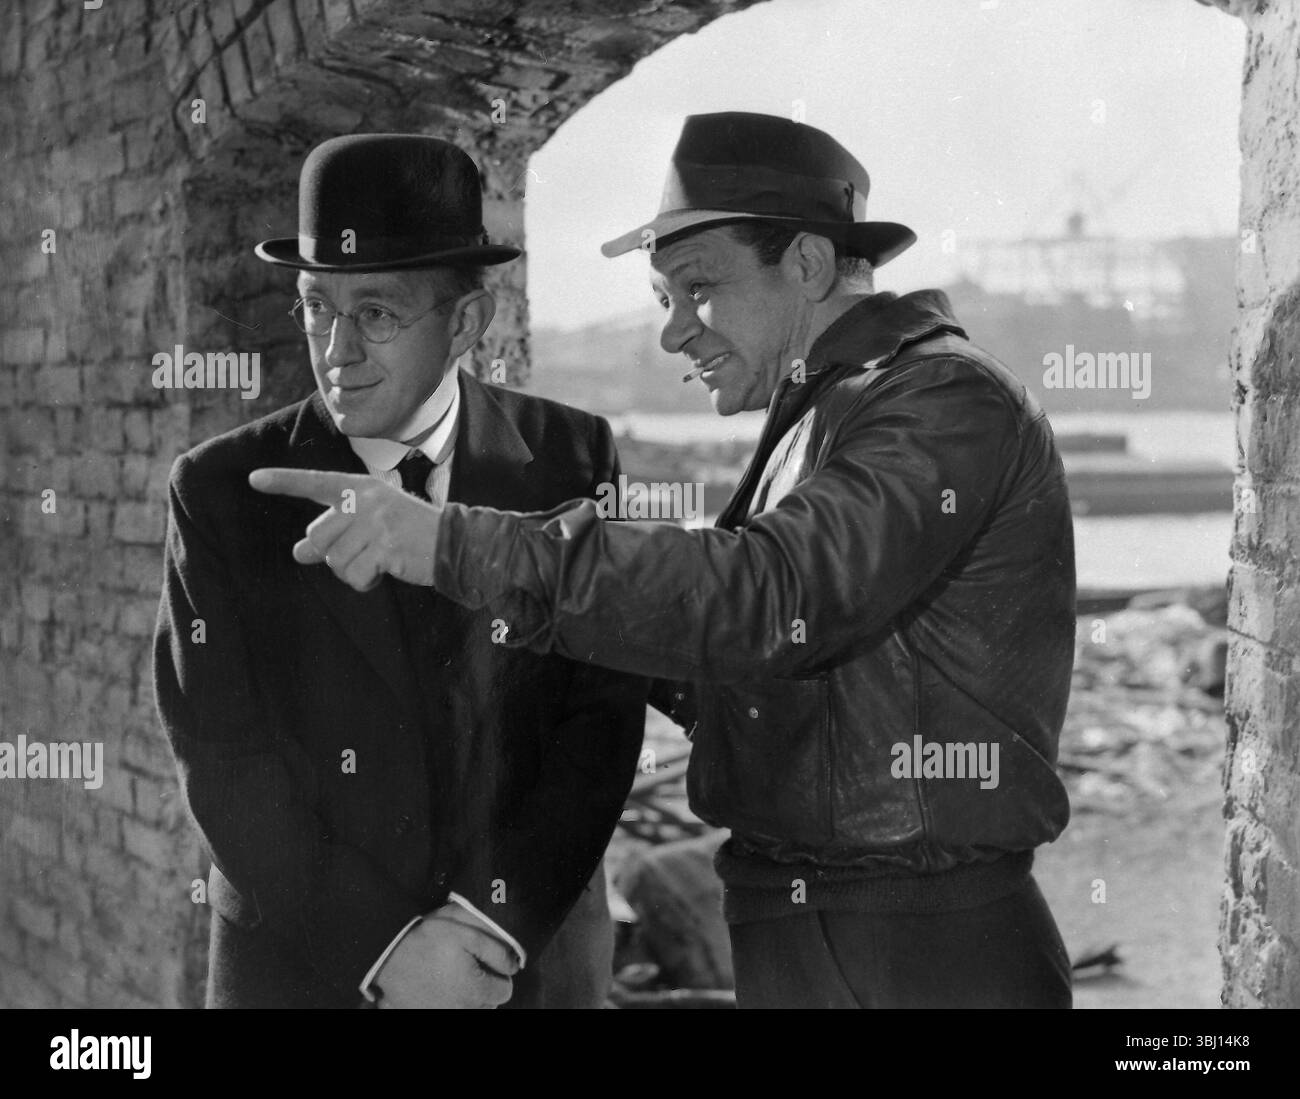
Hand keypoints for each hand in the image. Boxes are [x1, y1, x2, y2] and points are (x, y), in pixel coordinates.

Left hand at [248, 468, 442, 590]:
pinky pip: (354, 575)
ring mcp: (375, 523)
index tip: (254, 479)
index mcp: (359, 488)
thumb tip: (298, 552)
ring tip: (377, 561)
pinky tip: (384, 572)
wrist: (451, 542)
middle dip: (333, 554)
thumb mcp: (370, 524)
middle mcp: (364, 501)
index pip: (315, 482)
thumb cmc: (407, 532)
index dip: (283, 482)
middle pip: (317, 537)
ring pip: (334, 561)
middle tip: (362, 552)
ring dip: (352, 571)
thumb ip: (334, 533)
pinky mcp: (385, 547)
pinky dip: (365, 582)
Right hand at [372, 905, 519, 1008]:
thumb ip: (496, 949)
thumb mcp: (466, 932)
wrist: (385, 954)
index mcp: (476, 991)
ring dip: (467, 994)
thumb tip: (515, 965)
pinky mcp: (426, 1014)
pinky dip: (448, 1000)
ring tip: (451, 973)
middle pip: (488, 1003)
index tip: (483, 960)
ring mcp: (444, 1015)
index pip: (505, 990)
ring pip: (470, 1008)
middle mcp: (462, 1010)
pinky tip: (438, 984)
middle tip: (465, 964)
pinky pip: (449, 1009)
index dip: (497, 972)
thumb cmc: (426, 940)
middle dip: (483, 984)